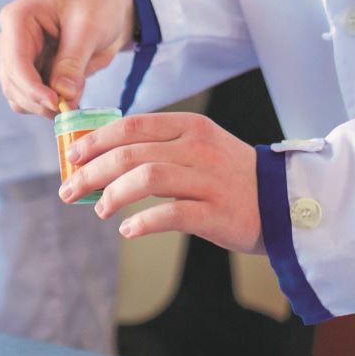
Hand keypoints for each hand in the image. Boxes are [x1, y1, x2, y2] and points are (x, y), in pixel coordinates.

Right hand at [0, 0, 135, 115]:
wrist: (113, 8)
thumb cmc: (99, 5)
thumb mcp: (89, 29)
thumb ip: (73, 63)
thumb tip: (63, 96)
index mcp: (18, 18)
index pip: (16, 62)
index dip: (32, 88)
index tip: (57, 103)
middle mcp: (12, 39)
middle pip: (13, 83)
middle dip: (39, 101)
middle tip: (69, 110)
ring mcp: (21, 58)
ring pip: (20, 96)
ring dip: (45, 105)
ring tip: (75, 98)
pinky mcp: (34, 72)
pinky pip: (35, 99)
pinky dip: (53, 104)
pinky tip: (73, 95)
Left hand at [59, 113, 262, 253]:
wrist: (284, 202)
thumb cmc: (232, 177)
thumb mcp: (200, 147)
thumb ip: (161, 147)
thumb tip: (108, 160)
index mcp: (191, 126)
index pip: (132, 125)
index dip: (96, 140)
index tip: (72, 156)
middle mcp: (198, 148)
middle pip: (131, 153)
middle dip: (92, 172)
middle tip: (70, 191)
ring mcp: (209, 179)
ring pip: (147, 178)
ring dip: (114, 195)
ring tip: (100, 210)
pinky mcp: (217, 212)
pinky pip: (171, 214)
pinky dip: (143, 222)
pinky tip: (128, 230)